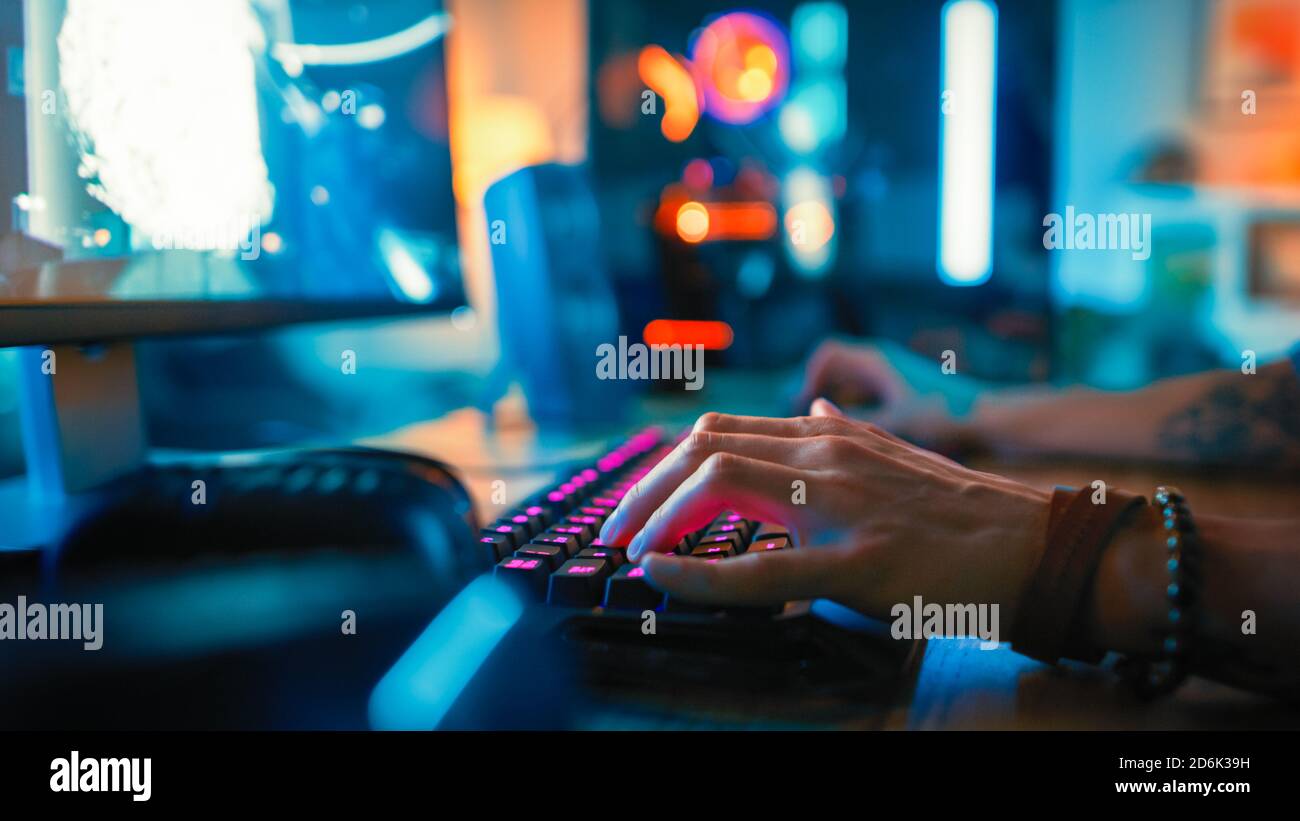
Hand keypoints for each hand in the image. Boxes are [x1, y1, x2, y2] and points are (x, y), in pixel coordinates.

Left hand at [599, 401, 1050, 630]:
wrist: (1037, 545)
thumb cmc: (962, 512)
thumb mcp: (895, 455)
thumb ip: (843, 433)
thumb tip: (806, 407)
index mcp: (829, 436)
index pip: (721, 433)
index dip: (664, 465)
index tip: (638, 501)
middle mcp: (827, 454)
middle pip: (705, 449)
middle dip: (644, 488)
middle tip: (616, 530)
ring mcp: (841, 504)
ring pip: (721, 484)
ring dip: (657, 516)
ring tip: (631, 550)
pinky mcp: (860, 562)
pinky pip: (762, 569)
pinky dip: (699, 572)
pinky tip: (662, 574)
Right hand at [795, 339, 976, 449]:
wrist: (987, 415)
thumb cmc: (943, 415)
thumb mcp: (894, 422)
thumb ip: (851, 421)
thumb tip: (814, 421)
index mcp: (876, 361)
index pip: (827, 355)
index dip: (809, 377)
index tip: (803, 407)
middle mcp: (881, 361)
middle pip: (833, 364)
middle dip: (815, 387)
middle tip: (804, 419)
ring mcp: (891, 373)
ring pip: (848, 378)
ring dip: (832, 397)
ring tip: (822, 429)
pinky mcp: (900, 387)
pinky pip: (864, 390)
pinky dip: (850, 405)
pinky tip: (851, 433)